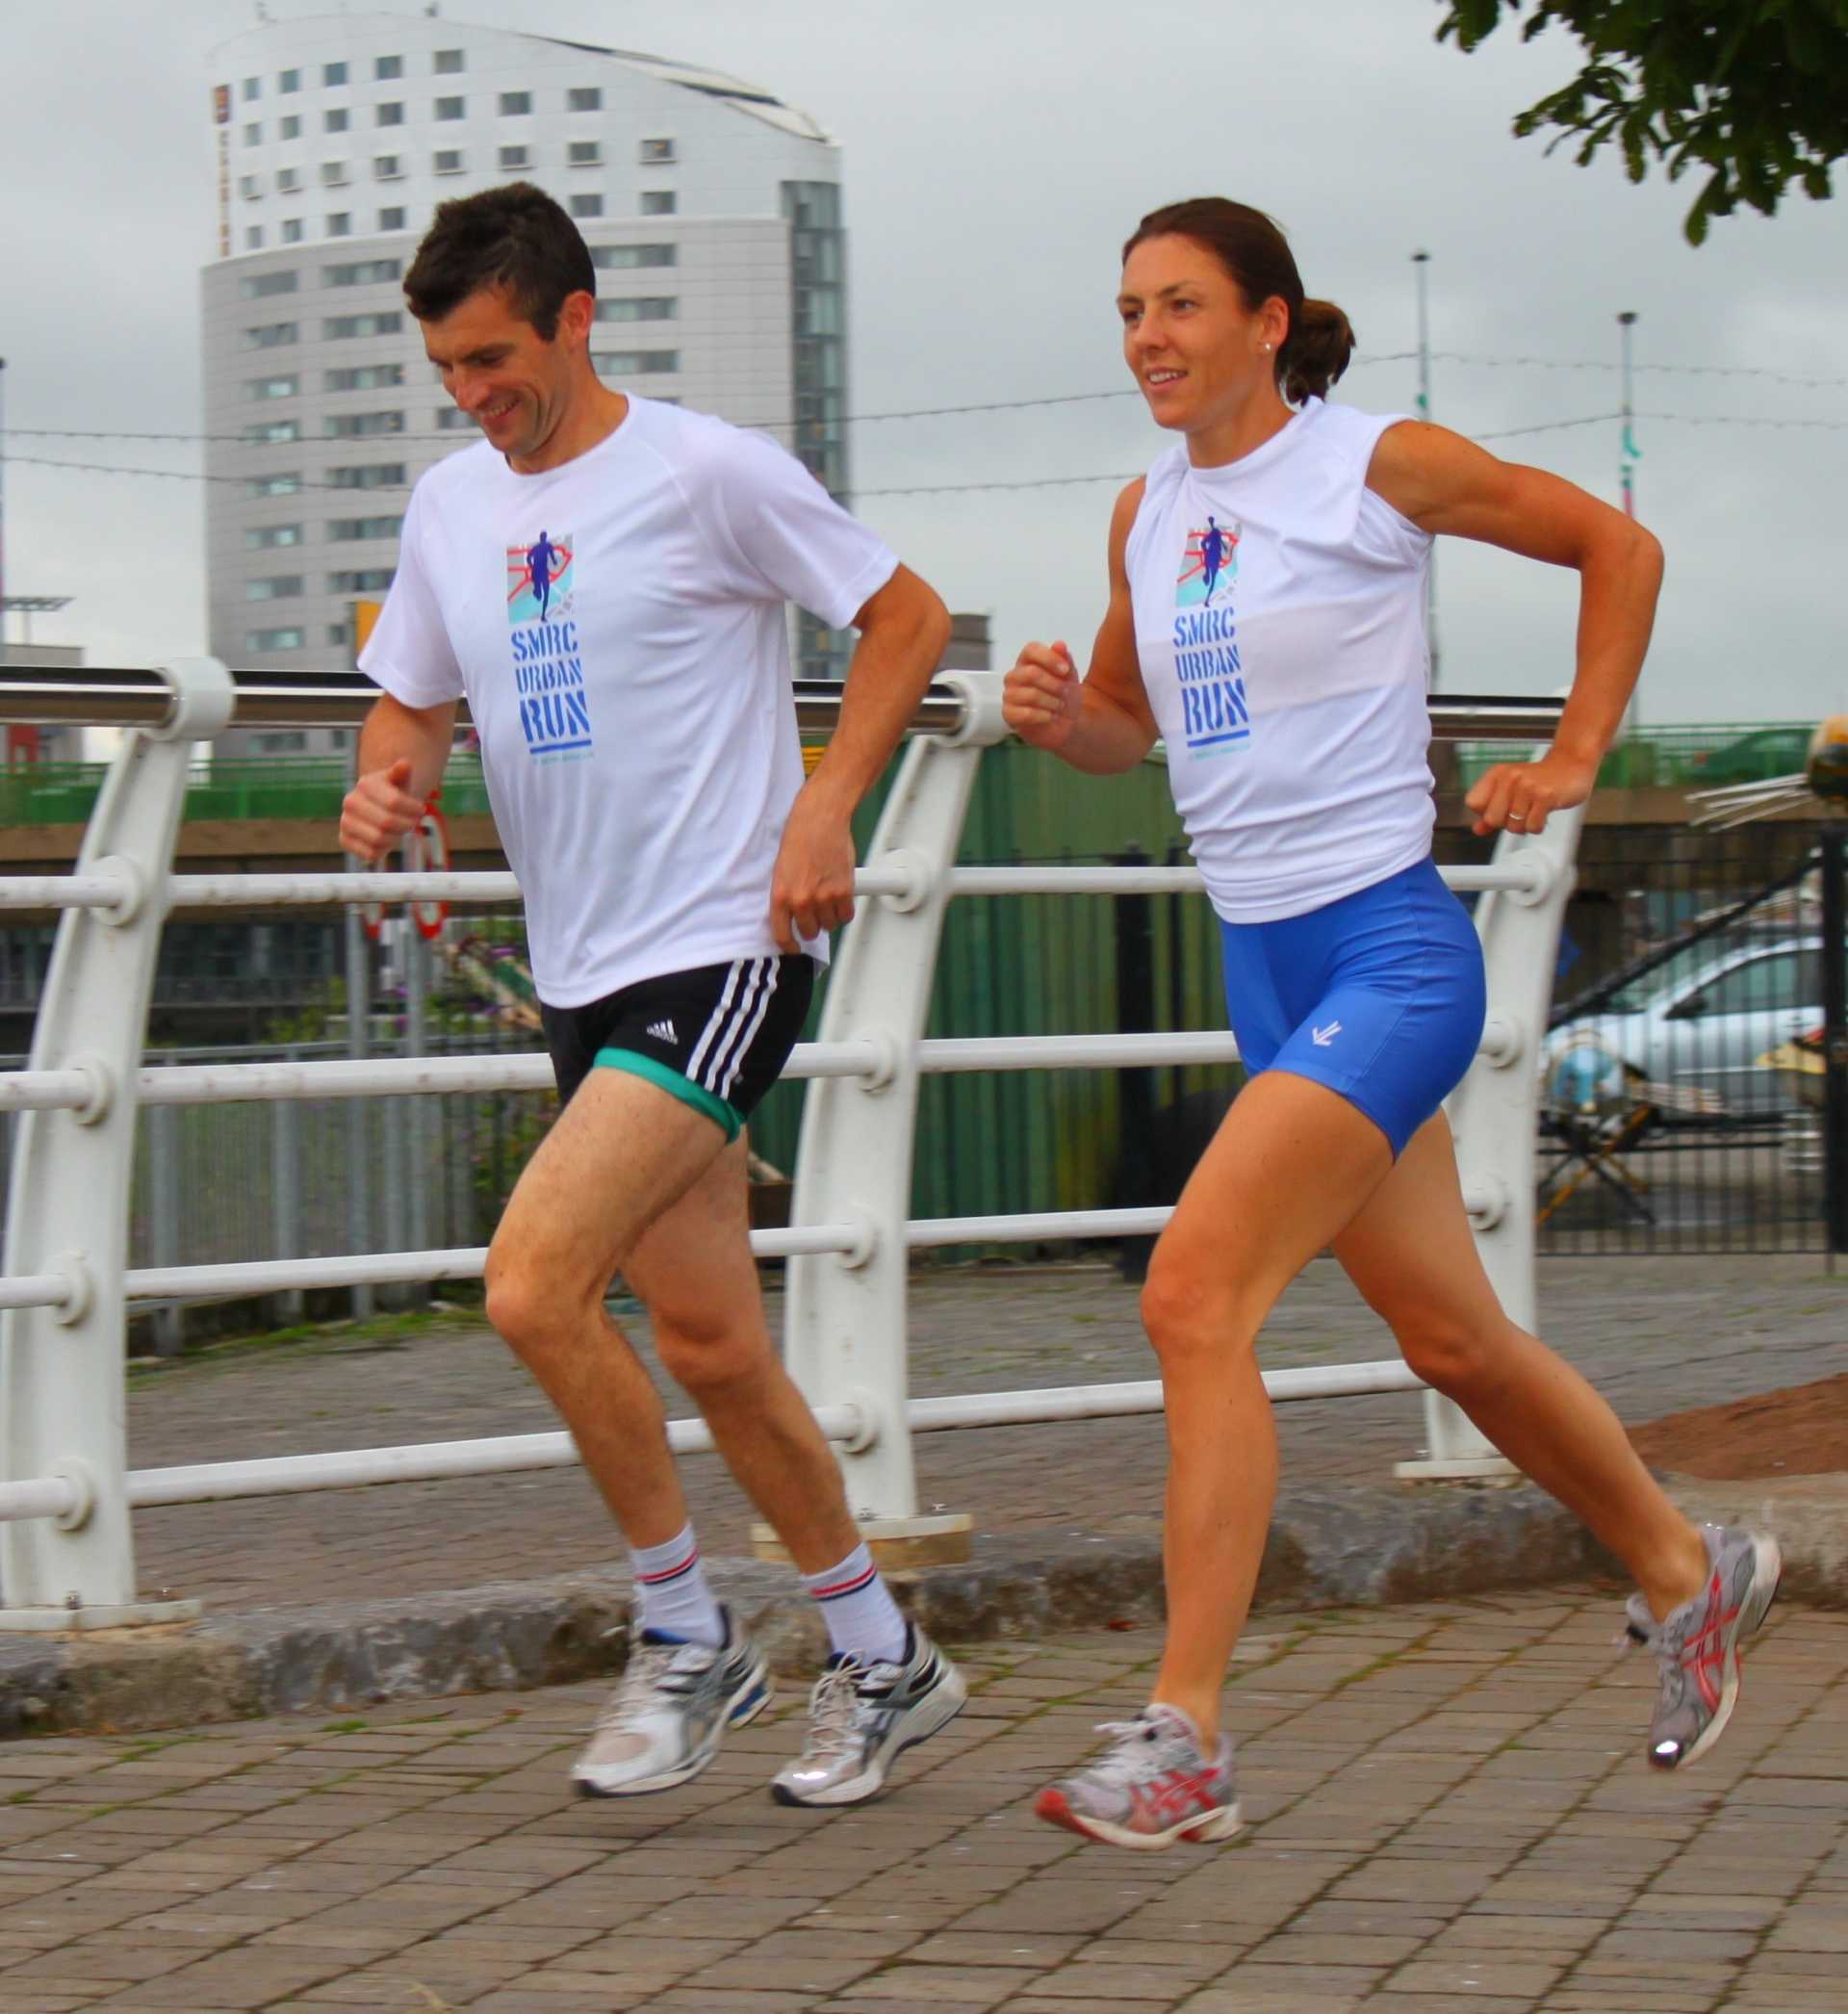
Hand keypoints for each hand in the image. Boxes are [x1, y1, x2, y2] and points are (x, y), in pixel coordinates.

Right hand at [340, 757, 424, 861]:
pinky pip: (370, 853)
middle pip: (387, 822)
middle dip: (406, 824)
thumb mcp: (401, 780)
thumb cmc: (394, 792)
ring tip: (399, 830)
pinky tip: (386, 839)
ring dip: (396, 838)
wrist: (377, 805)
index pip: (395, 802)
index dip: (414, 809)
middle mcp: (350, 802)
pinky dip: (384, 850)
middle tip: (412, 822)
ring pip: (379, 839)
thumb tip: (405, 763)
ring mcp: (345, 822)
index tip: (421, 810)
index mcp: (365, 785)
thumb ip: (403, 773)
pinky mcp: (344, 840)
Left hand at [770, 788, 856, 951]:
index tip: (795, 948)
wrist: (820, 820)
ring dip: (830, 916)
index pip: (782, 935)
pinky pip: (846, 915)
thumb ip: (787, 896)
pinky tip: (840, 896)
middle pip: (810, 932)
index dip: (790, 945)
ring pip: (830, 925)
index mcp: (781, 896)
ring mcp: (824, 898)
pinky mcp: (843, 892)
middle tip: (816, 912)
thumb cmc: (799, 838)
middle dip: (813, 925)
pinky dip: (845, 909)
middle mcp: (801, 900)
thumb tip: (794, 916)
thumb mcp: (781, 871)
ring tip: (828, 898)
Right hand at [1003, 640, 1082, 749]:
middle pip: (1031, 673)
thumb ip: (1065, 658)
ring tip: (1059, 707)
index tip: (1065, 670)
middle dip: (1054, 685)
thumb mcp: (1070, 676)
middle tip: (1065, 692)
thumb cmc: (1064, 696)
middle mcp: (1015, 676)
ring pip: (1031, 695)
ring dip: (1051, 702)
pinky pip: (1025, 714)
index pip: (1031, 650)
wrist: (1067, 723)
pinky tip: (1050, 717)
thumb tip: (1059, 644)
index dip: (1049, 658)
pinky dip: (1044, 716)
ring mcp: (1009, 695)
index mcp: (1027, 661)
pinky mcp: (1009, 714)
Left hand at [1464, 748, 1597, 837]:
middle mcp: (1510, 778)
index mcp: (1497, 774)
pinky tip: (1544, 812)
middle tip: (1520, 813)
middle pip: (1492, 819)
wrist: (1572, 765)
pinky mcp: (1546, 796)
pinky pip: (1533, 826)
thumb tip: (1477, 829)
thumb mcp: (1511, 789)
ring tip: (1534, 810)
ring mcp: (1528, 787)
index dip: (1485, 813)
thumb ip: (1491, 809)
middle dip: (1506, 823)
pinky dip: (1539, 826)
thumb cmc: (1541, 779)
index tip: (1500, 809)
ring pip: (1513, 826)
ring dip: (1525, 825)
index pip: (1473, 803)